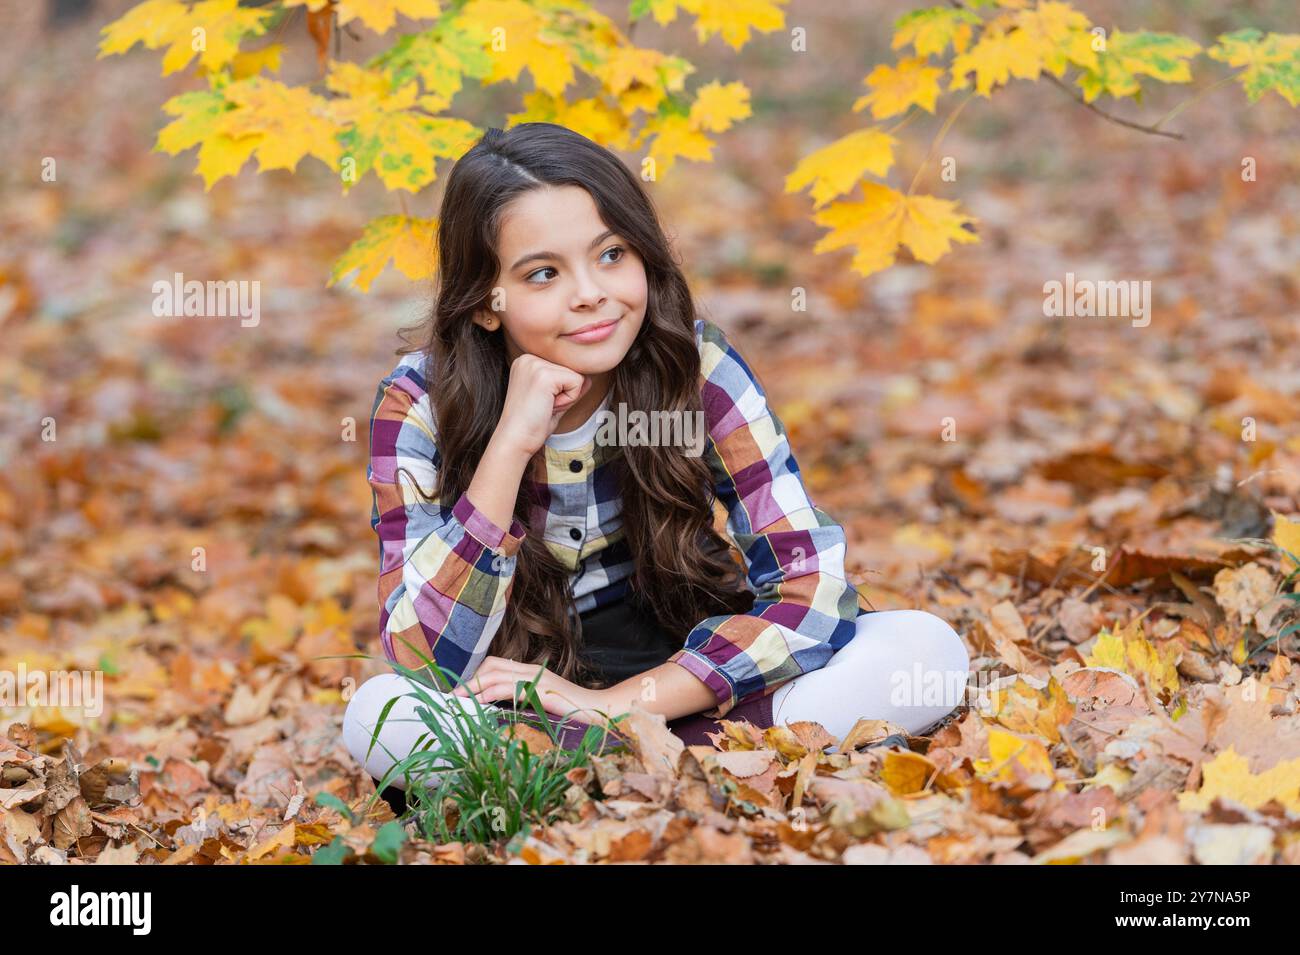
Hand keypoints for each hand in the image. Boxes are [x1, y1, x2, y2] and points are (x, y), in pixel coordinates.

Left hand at [450, 656, 610, 723]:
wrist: (601, 711)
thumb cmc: (575, 711)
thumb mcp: (545, 703)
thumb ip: (526, 699)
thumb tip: (503, 707)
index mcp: (533, 672)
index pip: (497, 665)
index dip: (476, 675)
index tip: (461, 691)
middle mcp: (533, 671)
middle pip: (493, 665)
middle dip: (471, 679)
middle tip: (454, 696)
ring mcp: (538, 679)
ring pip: (497, 674)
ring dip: (474, 686)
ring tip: (459, 700)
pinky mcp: (541, 691)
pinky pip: (510, 688)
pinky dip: (490, 693)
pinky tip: (479, 703)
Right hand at [493, 354, 591, 457]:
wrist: (514, 440)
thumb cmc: (530, 425)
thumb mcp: (552, 400)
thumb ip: (568, 387)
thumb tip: (588, 378)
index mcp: (527, 361)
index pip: (563, 368)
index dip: (560, 391)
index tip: (540, 403)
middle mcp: (528, 358)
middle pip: (571, 369)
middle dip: (565, 393)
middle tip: (543, 406)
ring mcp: (535, 364)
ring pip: (576, 375)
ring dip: (567, 397)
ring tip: (545, 406)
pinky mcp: (544, 375)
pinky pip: (577, 382)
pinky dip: (568, 400)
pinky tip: (549, 406)